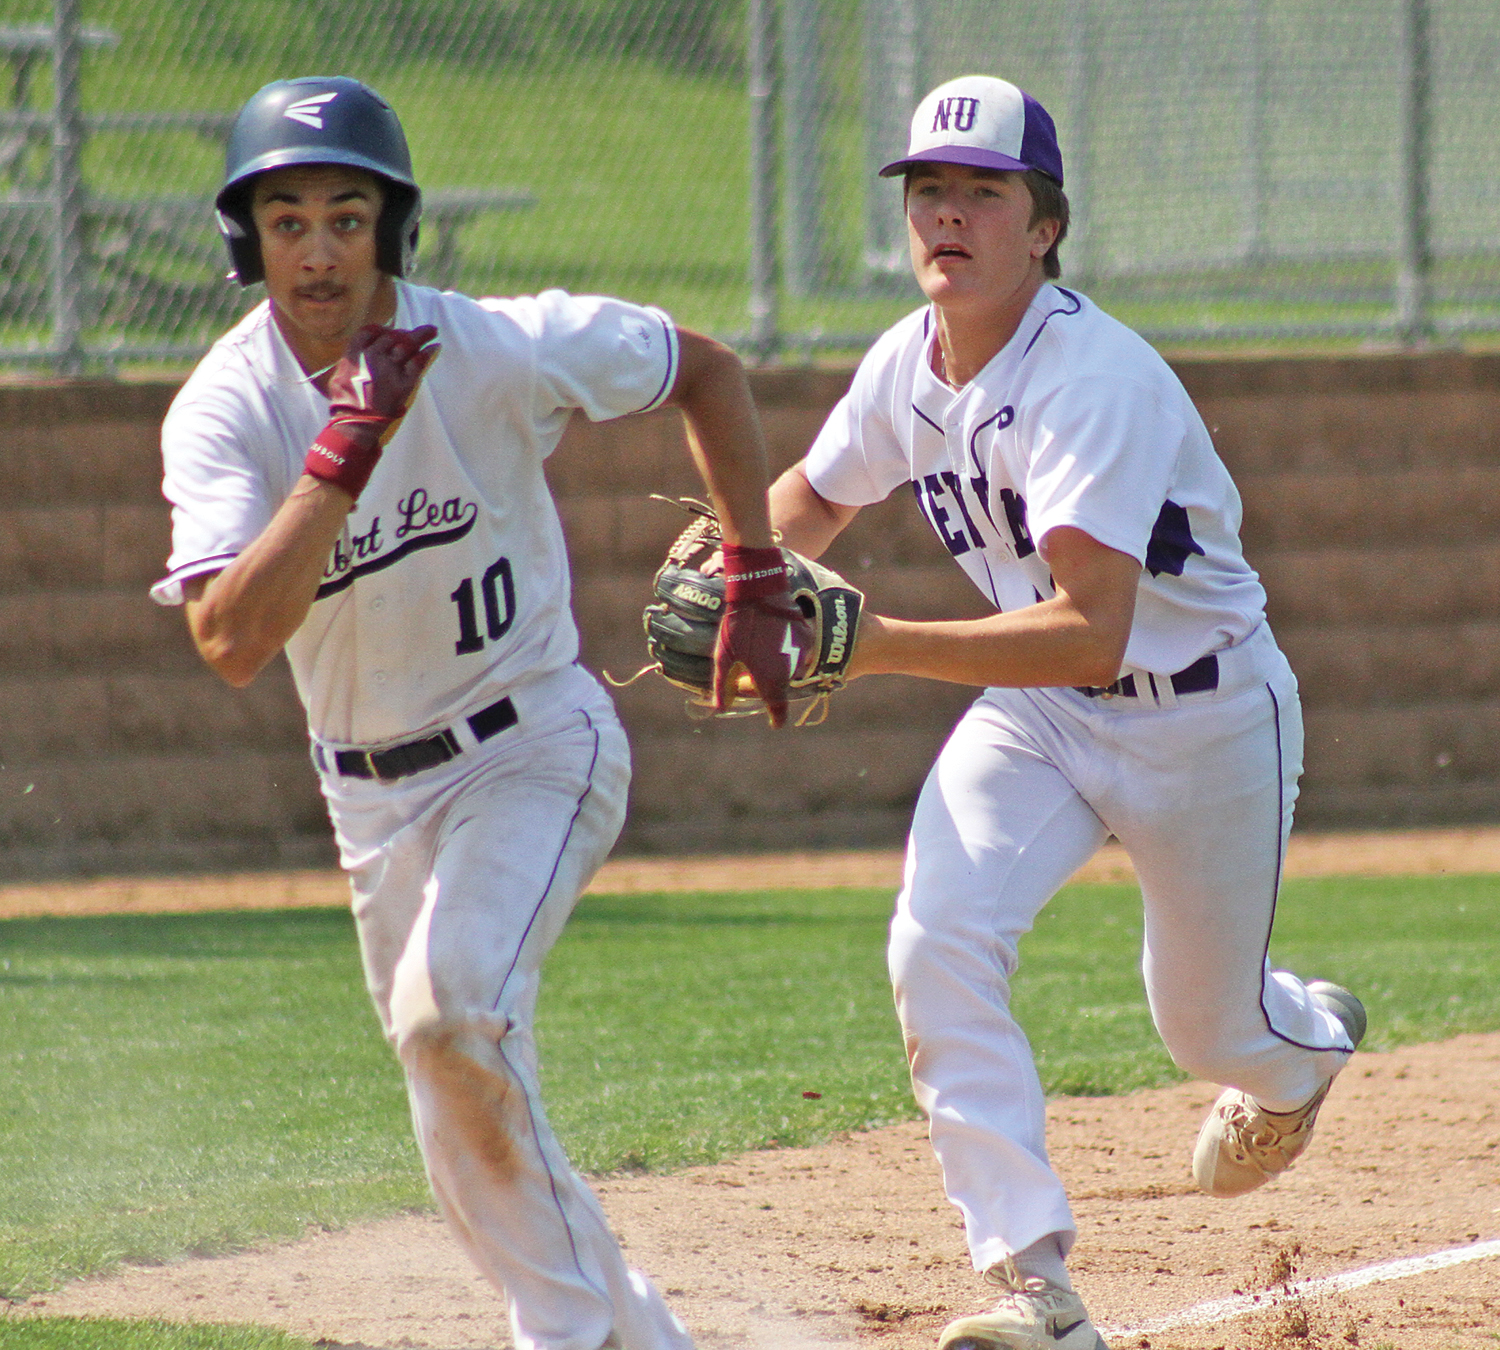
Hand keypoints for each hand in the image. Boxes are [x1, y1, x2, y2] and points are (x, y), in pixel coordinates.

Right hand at [305, 323, 440, 499]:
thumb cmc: (345, 402)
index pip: (370, 332)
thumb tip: (352, 360)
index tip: (390, 330)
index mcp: (356, 353)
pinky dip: (427, 353)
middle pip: (393, 336)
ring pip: (408, 345)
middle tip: (417, 331)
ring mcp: (391, 367)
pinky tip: (434, 347)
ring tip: (432, 331)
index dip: (381, 329)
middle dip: (405, 332)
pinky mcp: (404, 381)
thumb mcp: (338, 377)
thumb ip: (348, 364)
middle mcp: (374, 355)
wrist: (357, 421)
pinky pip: (418, 363)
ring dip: (421, 336)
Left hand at [712, 544, 812, 727]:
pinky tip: (772, 637)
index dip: (777, 718)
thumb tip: (720, 706)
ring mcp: (801, 653)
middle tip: (751, 670)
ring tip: (759, 648)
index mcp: (771, 679)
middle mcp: (790, 670)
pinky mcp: (806, 637)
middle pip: (781, 685)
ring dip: (778, 666)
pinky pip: (797, 651)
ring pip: (790, 668)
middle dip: (769, 684)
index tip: (776, 724)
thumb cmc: (739, 626)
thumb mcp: (724, 656)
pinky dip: (787, 650)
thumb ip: (722, 685)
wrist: (760, 591)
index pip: (777, 708)